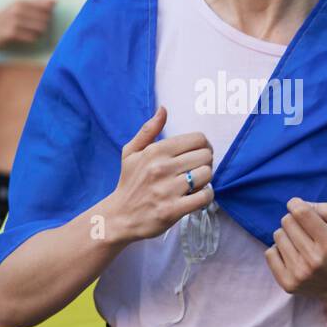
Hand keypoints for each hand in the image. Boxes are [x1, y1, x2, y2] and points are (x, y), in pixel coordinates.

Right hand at [0, 0, 55, 47]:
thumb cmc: (3, 21)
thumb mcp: (16, 8)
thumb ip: (35, 4)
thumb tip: (54, 1)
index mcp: (20, 1)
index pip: (46, 5)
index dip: (49, 14)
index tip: (42, 19)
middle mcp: (17, 9)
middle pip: (46, 18)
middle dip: (45, 25)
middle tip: (36, 28)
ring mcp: (14, 20)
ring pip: (41, 28)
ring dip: (40, 33)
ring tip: (31, 33)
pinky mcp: (11, 33)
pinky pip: (32, 37)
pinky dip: (33, 39)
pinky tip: (26, 38)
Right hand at [105, 106, 213, 241]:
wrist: (119, 217)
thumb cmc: (129, 182)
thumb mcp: (131, 152)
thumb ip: (149, 130)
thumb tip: (163, 109)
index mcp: (155, 151)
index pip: (197, 139)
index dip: (203, 145)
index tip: (197, 154)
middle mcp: (162, 168)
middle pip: (205, 156)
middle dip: (206, 162)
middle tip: (196, 170)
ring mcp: (168, 190)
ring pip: (207, 175)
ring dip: (205, 180)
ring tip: (194, 183)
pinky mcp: (173, 210)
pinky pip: (204, 196)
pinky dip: (206, 196)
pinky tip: (196, 196)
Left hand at [264, 197, 326, 304]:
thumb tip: (302, 205)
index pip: (301, 213)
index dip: (296, 204)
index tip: (297, 206)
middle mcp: (314, 259)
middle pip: (287, 221)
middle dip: (293, 220)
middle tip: (304, 229)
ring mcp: (299, 273)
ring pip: (277, 235)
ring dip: (286, 235)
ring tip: (299, 243)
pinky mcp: (287, 283)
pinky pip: (269, 253)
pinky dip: (278, 250)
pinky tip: (292, 254)